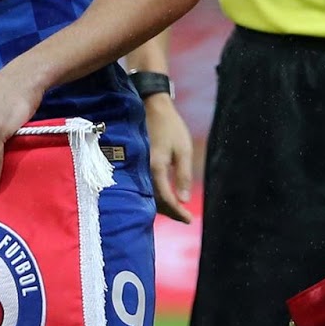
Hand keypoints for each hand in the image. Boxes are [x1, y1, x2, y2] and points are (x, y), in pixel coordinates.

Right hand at [145, 93, 193, 222]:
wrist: (150, 106)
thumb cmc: (170, 126)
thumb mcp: (183, 149)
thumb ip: (183, 175)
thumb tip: (183, 200)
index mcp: (156, 167)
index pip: (167, 198)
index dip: (178, 212)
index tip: (189, 220)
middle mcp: (143, 170)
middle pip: (154, 201)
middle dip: (170, 212)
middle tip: (185, 218)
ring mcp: (136, 167)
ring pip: (147, 195)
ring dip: (161, 205)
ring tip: (177, 210)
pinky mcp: (135, 164)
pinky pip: (143, 186)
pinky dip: (153, 195)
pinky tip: (163, 197)